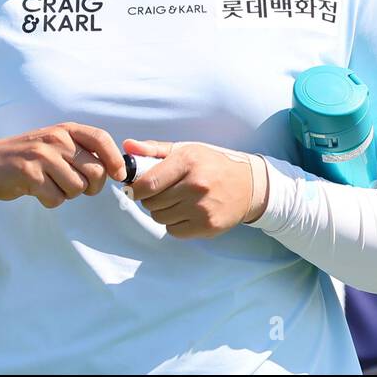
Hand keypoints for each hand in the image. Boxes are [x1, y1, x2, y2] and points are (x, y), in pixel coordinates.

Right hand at [0, 122, 126, 207]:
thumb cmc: (27, 156)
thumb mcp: (54, 143)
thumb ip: (80, 151)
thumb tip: (114, 169)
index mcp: (65, 130)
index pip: (101, 139)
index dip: (115, 159)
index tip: (118, 175)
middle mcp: (55, 139)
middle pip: (95, 171)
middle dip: (91, 187)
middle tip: (75, 187)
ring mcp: (42, 156)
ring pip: (77, 188)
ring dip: (67, 194)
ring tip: (50, 184)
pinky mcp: (29, 175)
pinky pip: (56, 198)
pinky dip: (50, 201)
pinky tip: (38, 191)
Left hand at [121, 138, 266, 238]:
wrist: (248, 186)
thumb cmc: (212, 165)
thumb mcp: (186, 150)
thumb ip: (154, 149)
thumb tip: (127, 146)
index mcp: (188, 161)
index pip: (148, 183)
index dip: (135, 189)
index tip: (135, 189)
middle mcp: (195, 185)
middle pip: (151, 202)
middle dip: (150, 199)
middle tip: (162, 193)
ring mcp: (202, 208)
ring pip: (160, 218)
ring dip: (162, 211)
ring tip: (176, 201)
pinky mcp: (208, 226)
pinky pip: (173, 231)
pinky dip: (174, 224)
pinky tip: (186, 212)